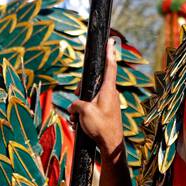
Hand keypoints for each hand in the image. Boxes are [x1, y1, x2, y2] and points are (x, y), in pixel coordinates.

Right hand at [69, 39, 122, 163]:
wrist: (111, 144)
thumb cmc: (101, 127)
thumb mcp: (84, 112)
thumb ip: (76, 104)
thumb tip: (74, 106)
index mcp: (108, 89)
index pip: (109, 66)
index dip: (109, 52)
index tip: (110, 41)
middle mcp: (111, 93)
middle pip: (93, 83)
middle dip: (81, 91)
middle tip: (77, 103)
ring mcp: (110, 102)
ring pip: (90, 97)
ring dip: (81, 106)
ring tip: (79, 119)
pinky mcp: (107, 111)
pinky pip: (92, 107)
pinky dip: (85, 113)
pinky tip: (81, 124)